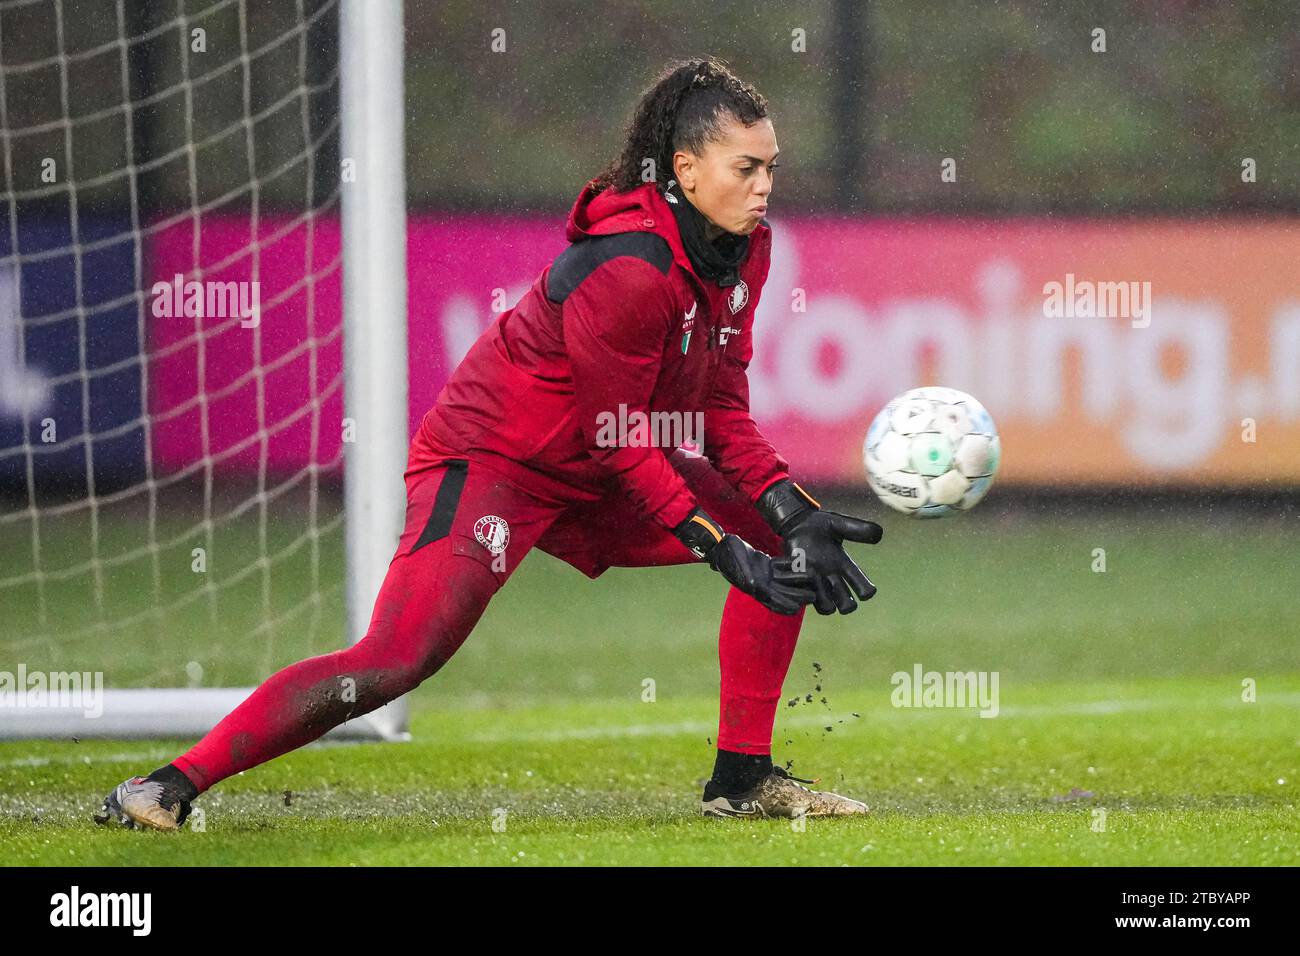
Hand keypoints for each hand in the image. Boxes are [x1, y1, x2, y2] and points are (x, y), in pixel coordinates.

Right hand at [673, 509, 816, 615]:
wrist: (720, 546)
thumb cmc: (727, 556)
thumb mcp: (737, 566)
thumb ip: (746, 576)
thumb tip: (754, 586)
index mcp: (754, 588)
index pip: (773, 602)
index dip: (785, 605)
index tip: (798, 607)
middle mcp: (761, 584)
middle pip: (783, 593)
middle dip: (798, 595)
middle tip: (813, 595)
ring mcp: (764, 574)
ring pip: (784, 580)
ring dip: (798, 580)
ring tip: (813, 577)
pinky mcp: (765, 564)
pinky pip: (781, 567)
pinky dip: (790, 565)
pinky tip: (801, 561)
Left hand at [758, 479, 882, 614]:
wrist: (795, 523)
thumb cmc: (818, 524)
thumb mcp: (838, 524)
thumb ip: (856, 529)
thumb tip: (880, 534)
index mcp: (845, 565)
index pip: (863, 586)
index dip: (866, 591)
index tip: (862, 589)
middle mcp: (832, 577)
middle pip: (847, 604)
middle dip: (847, 604)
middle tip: (840, 593)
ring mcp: (816, 581)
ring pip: (827, 607)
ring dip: (826, 602)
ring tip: (820, 587)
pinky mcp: (800, 581)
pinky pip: (806, 599)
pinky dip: (808, 596)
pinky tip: (804, 582)